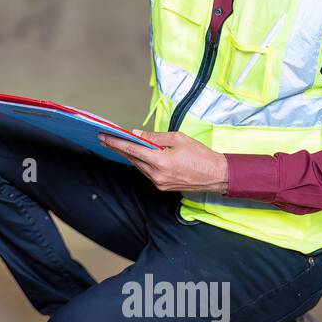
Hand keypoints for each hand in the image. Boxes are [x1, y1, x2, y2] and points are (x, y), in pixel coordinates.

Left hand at [100, 130, 228, 194]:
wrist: (217, 175)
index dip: (116, 142)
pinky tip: (136, 155)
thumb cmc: (201, 155)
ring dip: (129, 155)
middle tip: (105, 139)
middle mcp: (157, 175)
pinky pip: (147, 172)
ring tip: (117, 145)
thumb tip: (137, 134)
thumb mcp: (178, 138)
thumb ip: (155, 137)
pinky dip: (141, 162)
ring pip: (139, 166)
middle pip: (132, 159)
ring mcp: (159, 183)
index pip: (132, 150)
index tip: (103, 136)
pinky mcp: (162, 187)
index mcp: (161, 161)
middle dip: (118, 148)